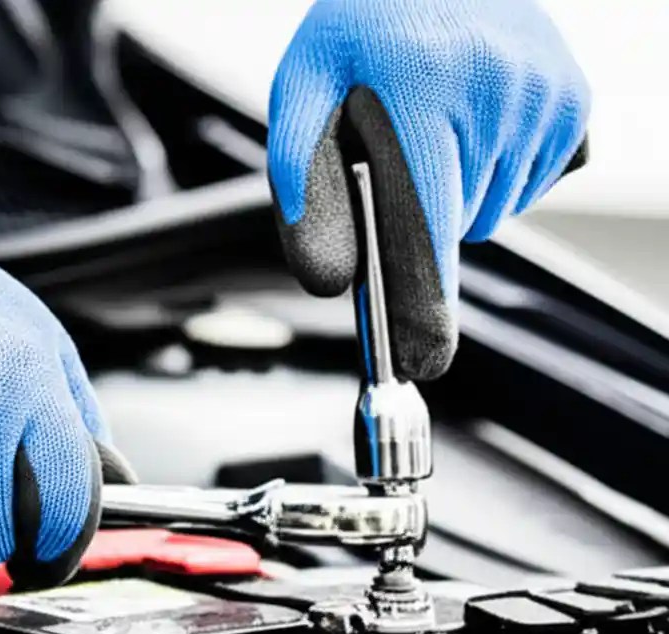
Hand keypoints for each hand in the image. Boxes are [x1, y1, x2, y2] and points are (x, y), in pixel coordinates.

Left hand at [267, 0, 590, 379]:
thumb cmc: (359, 34)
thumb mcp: (302, 90)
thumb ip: (301, 183)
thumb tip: (329, 280)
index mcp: (422, 89)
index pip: (427, 226)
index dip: (421, 302)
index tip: (420, 359)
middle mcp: (497, 91)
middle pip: (456, 226)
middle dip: (418, 214)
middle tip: (397, 152)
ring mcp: (545, 95)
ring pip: (490, 211)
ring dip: (456, 192)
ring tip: (433, 124)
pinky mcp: (572, 102)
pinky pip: (524, 185)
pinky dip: (492, 172)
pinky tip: (471, 121)